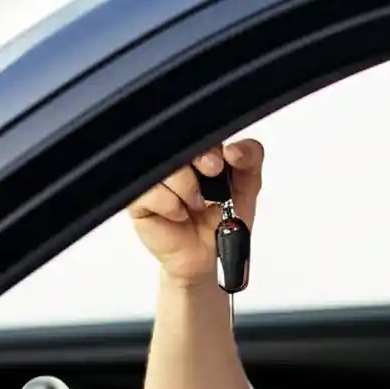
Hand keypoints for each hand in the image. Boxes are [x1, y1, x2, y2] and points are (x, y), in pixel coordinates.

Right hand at [128, 139, 263, 285]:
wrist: (208, 258)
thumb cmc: (223, 222)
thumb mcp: (247, 188)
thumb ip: (251, 160)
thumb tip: (235, 149)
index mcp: (197, 153)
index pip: (197, 130)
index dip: (210, 144)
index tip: (223, 161)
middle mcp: (174, 162)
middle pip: (175, 142)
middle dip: (198, 157)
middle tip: (212, 174)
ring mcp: (154, 180)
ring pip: (161, 165)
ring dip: (185, 185)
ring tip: (196, 205)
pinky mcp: (138, 200)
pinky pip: (147, 191)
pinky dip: (168, 203)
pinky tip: (179, 214)